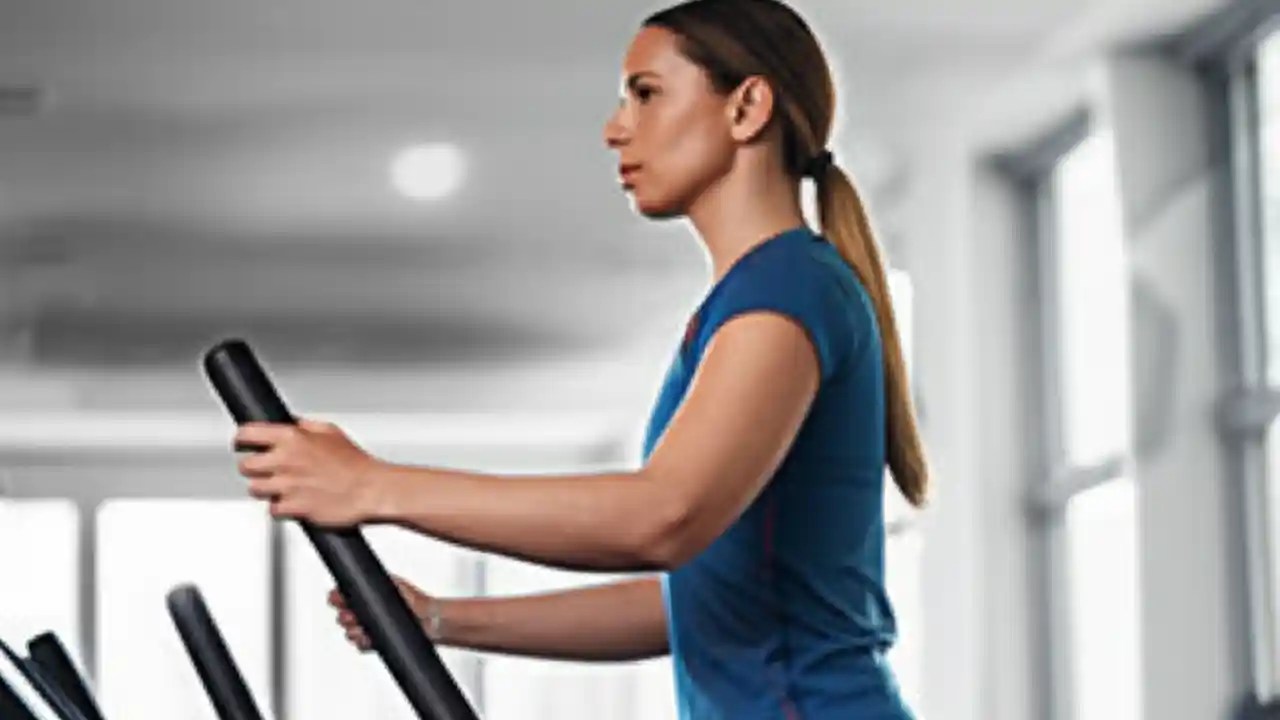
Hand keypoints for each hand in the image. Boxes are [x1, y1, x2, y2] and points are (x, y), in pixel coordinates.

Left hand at [234, 418, 388, 526]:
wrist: (372, 491)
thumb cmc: (356, 464)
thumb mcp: (331, 432)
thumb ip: (304, 425)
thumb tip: (288, 422)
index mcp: (293, 437)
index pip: (247, 433)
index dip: (242, 439)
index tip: (243, 444)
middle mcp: (286, 460)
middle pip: (245, 465)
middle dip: (256, 469)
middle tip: (271, 470)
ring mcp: (287, 485)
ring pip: (255, 488)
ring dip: (267, 489)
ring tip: (286, 487)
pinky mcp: (292, 507)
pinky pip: (272, 509)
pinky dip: (281, 507)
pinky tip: (296, 500)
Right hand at [328, 576, 437, 651]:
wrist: (430, 620)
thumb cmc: (415, 600)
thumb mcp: (395, 584)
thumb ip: (377, 580)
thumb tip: (361, 576)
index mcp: (367, 598)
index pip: (344, 598)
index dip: (337, 598)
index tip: (336, 598)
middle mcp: (366, 614)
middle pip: (343, 617)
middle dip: (344, 616)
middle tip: (350, 614)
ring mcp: (370, 629)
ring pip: (350, 632)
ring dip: (352, 630)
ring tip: (360, 627)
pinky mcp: (377, 643)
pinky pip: (361, 645)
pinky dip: (362, 642)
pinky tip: (368, 637)